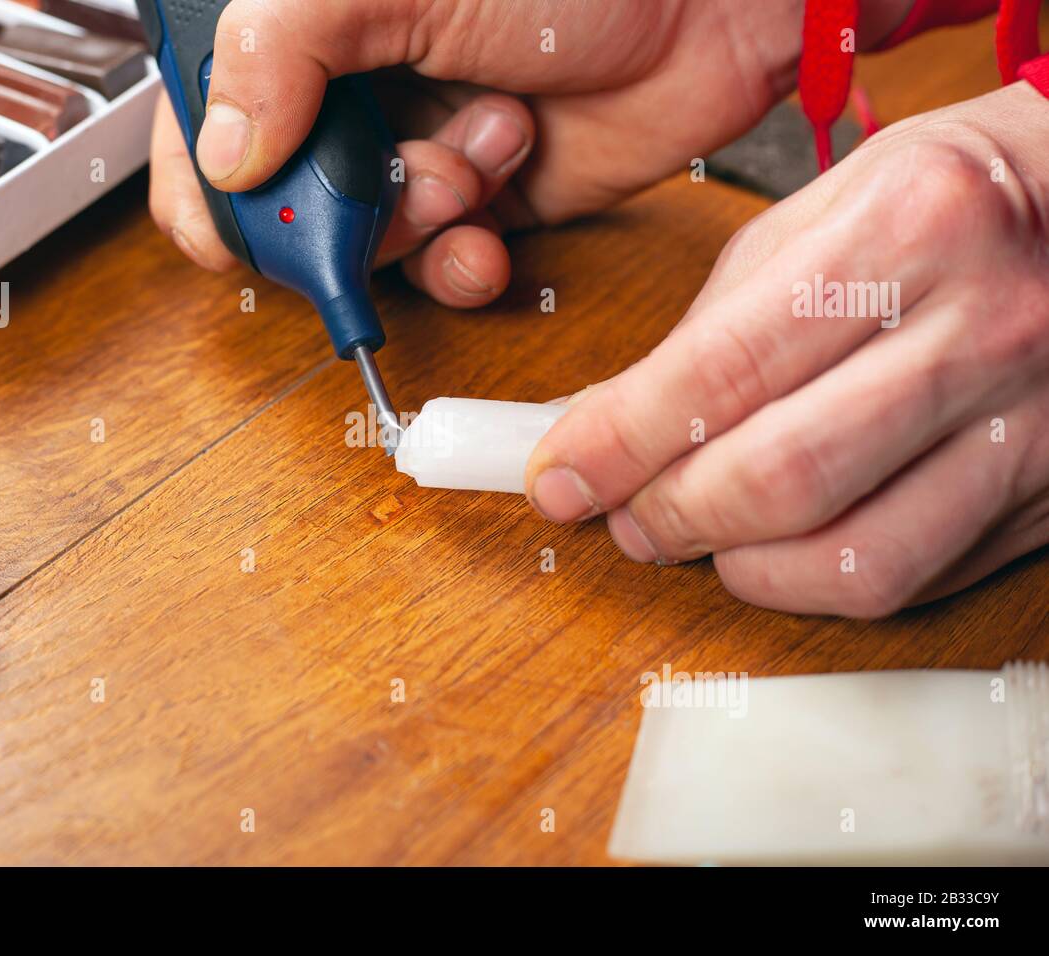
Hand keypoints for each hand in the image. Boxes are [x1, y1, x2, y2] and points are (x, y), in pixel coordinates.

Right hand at [149, 0, 905, 306]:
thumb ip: (283, 46)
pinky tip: (490, 215)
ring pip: (362, 244)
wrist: (709, 2)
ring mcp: (418, 147)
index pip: (209, 121)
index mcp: (310, 26)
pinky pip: (438, 266)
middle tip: (379, 188)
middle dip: (331, 214)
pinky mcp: (484, 199)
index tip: (251, 217)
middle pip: (284, 201)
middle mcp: (356, 88)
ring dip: (407, 229)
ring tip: (463, 172)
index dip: (215, 184)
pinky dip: (458, 264)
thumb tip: (225, 153)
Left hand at [527, 83, 1048, 616]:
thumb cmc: (948, 200)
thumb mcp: (821, 211)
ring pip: (848, 558)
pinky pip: (908, 580)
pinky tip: (776, 545)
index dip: (618, 441)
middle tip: (622, 512)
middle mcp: (980, 330)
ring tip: (692, 532)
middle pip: (780, 479)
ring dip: (735, 566)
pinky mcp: (1043, 497)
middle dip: (666, 514)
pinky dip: (812, 582)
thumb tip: (608, 421)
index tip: (559, 477)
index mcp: (910, 229)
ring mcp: (1026, 424)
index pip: (724, 370)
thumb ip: (713, 323)